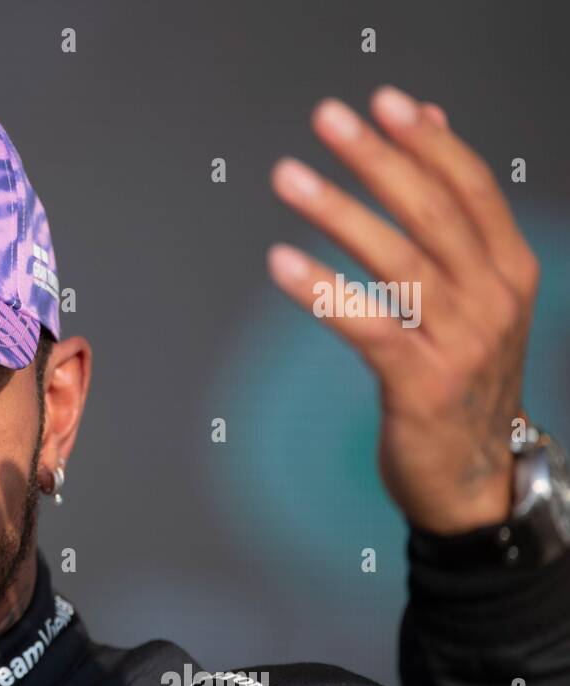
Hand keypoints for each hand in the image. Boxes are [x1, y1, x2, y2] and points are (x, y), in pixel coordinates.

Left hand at [268, 87, 537, 534]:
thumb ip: (455, 222)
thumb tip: (431, 128)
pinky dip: (323, 292)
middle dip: (377, 160)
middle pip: (432, 214)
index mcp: (508, 272)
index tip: (382, 103)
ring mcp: (461, 343)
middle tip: (326, 121)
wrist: (476, 478)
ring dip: (338, 213)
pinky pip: (367, 327)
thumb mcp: (474, 300)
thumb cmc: (461, 381)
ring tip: (289, 177)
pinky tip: (281, 264)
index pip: (471, 190)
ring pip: (397, 263)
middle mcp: (492, 301)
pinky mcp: (421, 385)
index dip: (427, 143)